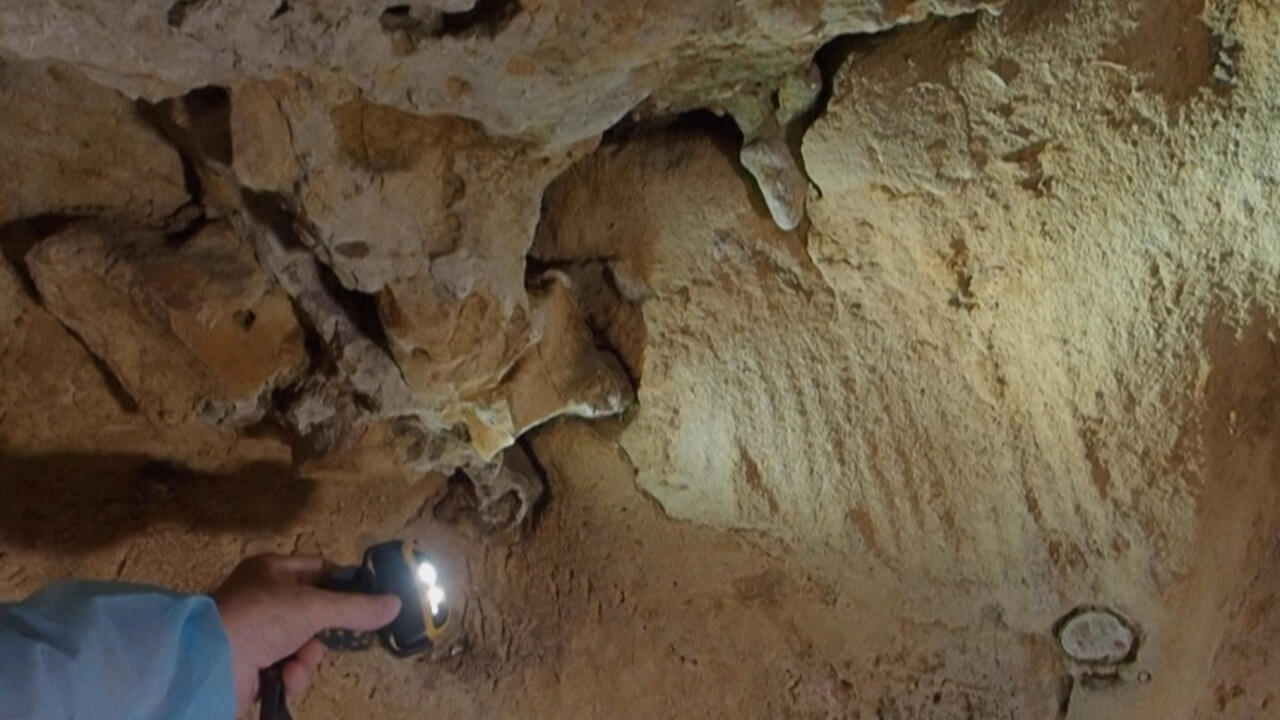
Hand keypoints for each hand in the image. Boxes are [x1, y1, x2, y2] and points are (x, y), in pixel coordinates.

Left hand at [212, 554, 400, 716]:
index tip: (368, 599)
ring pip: (304, 643)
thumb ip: (356, 608)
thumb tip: (396, 604)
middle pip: (315, 612)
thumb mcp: (313, 607)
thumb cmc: (260, 619)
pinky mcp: (252, 664)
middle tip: (328, 639)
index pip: (318, 568)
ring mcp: (257, 633)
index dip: (343, 582)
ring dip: (305, 659)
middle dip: (322, 633)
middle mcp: (262, 597)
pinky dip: (290, 675)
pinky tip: (283, 680)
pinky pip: (287, 666)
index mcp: (271, 570)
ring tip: (293, 667)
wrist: (210, 666)